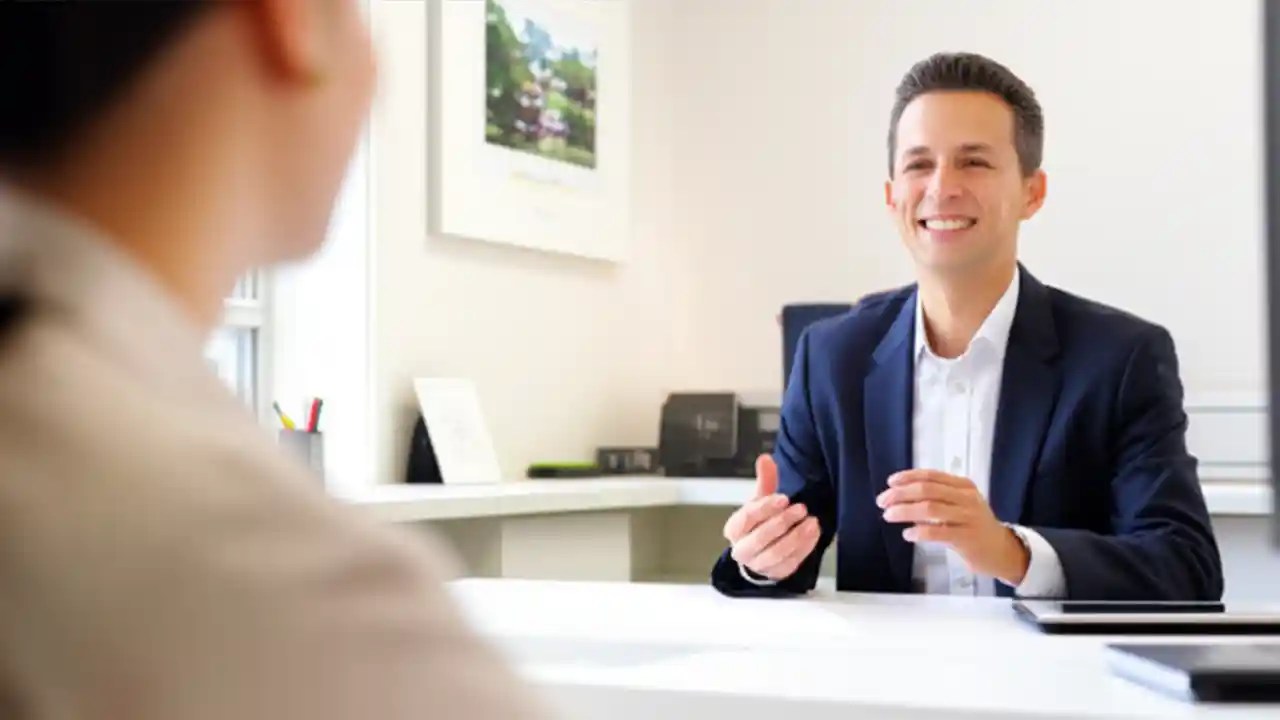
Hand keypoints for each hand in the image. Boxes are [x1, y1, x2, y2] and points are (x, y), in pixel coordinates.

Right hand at [722, 454, 820, 580]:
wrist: (760, 552)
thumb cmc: (760, 522)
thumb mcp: (760, 500)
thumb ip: (765, 480)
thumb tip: (766, 458)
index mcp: (734, 529)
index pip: (747, 518)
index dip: (766, 508)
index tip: (784, 498)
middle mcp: (742, 549)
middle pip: (761, 537)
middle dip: (783, 522)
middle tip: (801, 508)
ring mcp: (759, 565)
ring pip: (777, 553)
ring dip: (796, 537)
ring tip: (812, 522)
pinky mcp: (776, 574)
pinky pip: (791, 563)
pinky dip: (804, 548)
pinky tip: (814, 534)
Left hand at [876, 469, 1028, 585]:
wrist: (1003, 550)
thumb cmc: (975, 526)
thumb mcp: (961, 504)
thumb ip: (937, 497)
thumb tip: (901, 494)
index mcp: (963, 486)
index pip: (931, 475)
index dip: (908, 477)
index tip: (890, 482)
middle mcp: (967, 498)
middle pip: (927, 489)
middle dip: (901, 494)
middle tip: (882, 501)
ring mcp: (968, 518)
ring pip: (930, 508)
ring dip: (904, 511)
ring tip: (889, 516)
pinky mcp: (967, 538)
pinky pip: (937, 533)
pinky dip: (919, 532)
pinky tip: (908, 534)